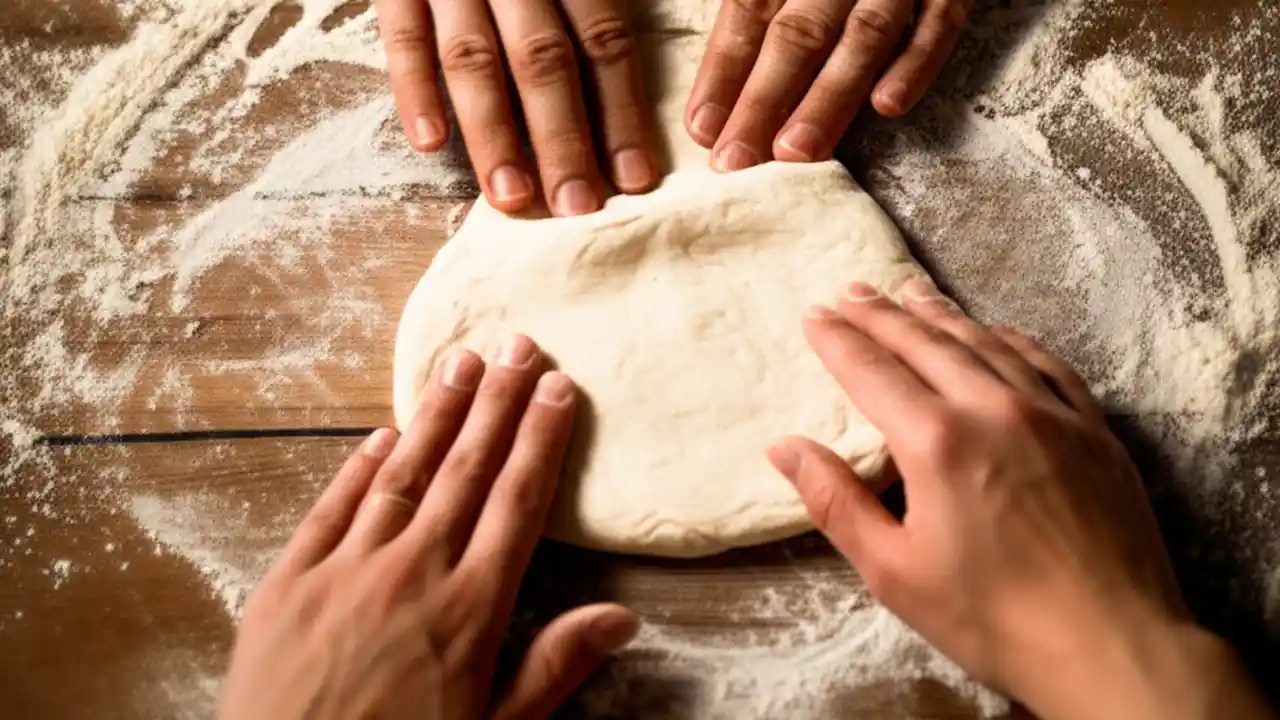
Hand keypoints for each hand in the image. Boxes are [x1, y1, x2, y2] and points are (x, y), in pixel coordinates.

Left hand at [219, 336, 636, 719]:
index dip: (540, 438)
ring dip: (434, 415)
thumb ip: (553, 667)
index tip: (557, 386)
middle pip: (465, 470)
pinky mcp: (286, 583)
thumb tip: (622, 616)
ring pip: (401, 474)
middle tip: (517, 343)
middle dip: (496, 402)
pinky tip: (382, 434)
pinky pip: (330, 509)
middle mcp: (412, 573)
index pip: (516, 502)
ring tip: (459, 362)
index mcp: (469, 609)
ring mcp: (344, 571)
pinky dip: (358, 467)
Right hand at [375, 0, 658, 216]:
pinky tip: (429, 144)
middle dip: (563, 139)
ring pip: (473, 59)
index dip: (621, 111)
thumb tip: (628, 74)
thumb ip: (596, 3)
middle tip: (577, 208)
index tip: (634, 177)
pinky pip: (402, 35)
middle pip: (543, 60)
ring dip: (493, 134)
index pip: (604, 41)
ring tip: (510, 198)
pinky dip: (412, 88)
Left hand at [686, 0, 969, 169]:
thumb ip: (760, 12)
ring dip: (829, 97)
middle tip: (737, 159)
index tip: (702, 128)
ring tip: (797, 152)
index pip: (750, 9)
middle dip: (764, 100)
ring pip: (864, 34)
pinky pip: (941, 20)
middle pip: (800, 31)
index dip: (725, 69)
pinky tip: (888, 106)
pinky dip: (916, 63)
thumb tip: (719, 99)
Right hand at [768, 279, 1271, 718]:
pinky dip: (1013, 338)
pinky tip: (998, 329)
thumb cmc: (994, 618)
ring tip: (911, 292)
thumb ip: (837, 502)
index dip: (838, 341)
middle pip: (927, 343)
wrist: (1113, 644)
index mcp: (937, 442)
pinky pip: (1047, 363)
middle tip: (852, 291)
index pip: (873, 372)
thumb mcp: (894, 572)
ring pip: (987, 342)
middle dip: (883, 314)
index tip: (814, 315)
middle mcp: (994, 409)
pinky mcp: (1093, 430)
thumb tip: (785, 448)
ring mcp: (1052, 413)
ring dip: (941, 315)